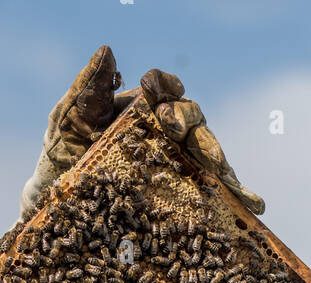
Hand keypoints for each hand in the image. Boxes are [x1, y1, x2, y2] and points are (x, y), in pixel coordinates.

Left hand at [18, 45, 264, 220]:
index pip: (165, 88)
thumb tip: (106, 51)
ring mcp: (176, 158)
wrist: (57, 197)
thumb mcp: (69, 118)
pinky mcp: (183, 189)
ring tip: (222, 172)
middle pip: (192, 117)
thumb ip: (88, 88)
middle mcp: (164, 129)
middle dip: (190, 123)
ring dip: (217, 158)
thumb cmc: (63, 151)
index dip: (165, 87)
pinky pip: (212, 187)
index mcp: (142, 105)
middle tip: (177, 131)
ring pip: (206, 150)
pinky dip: (235, 192)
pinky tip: (253, 204)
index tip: (154, 92)